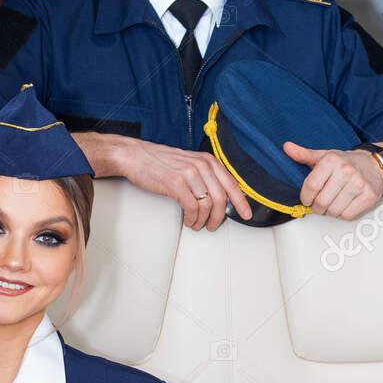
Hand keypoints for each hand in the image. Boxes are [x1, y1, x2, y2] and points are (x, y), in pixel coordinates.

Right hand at [113, 137, 251, 229]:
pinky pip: (191, 208)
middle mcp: (201, 165)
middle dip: (218, 218)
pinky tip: (188, 221)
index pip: (232, 183)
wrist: (135, 156)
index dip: (242, 202)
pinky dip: (192, 219)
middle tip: (212, 226)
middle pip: (221, 198)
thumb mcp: (189, 163)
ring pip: (207, 205)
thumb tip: (220, 196)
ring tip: (197, 224)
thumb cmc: (160, 162)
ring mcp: (189, 174)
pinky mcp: (175, 183)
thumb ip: (206, 175)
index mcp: (208, 160)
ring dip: (203, 220)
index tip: (247, 214)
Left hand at [284, 141, 382, 220]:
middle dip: (317, 207)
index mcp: (332, 160)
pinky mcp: (369, 196)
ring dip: (330, 211)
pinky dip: (343, 214)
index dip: (305, 197)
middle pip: (321, 202)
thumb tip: (287, 147)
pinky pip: (348, 215)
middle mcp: (346, 171)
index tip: (307, 199)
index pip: (311, 186)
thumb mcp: (324, 156)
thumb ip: (304, 154)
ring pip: (334, 210)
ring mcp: (359, 184)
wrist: (374, 164)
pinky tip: (344, 204)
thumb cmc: (346, 162)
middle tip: (319, 203)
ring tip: (332, 202)